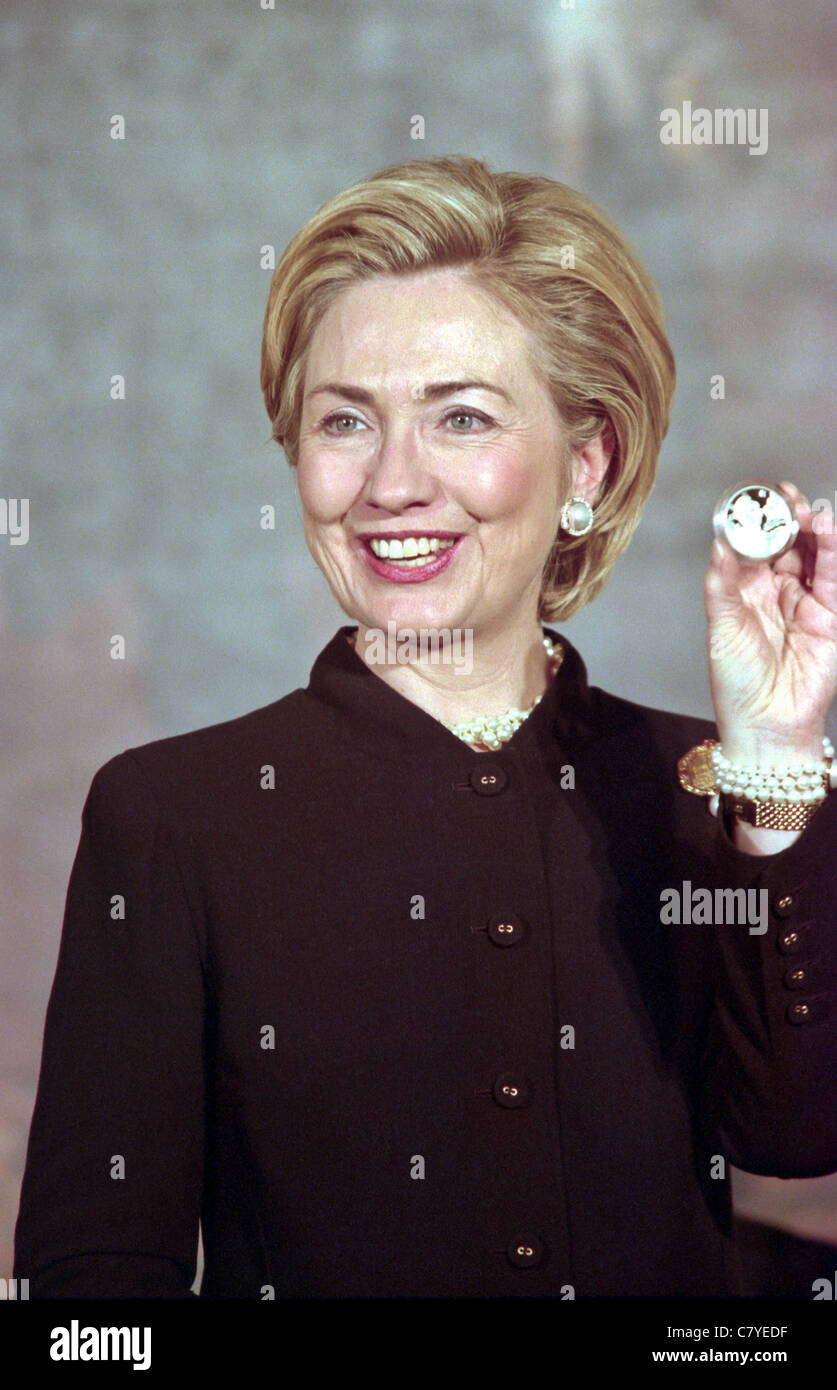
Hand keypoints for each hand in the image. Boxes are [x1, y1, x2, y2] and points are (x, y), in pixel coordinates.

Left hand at [704, 481, 836, 761]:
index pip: (756, 547)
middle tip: (785, 496)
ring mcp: (808, 602)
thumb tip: (718, 545)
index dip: (758, 521)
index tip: (756, 497)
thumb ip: (721, 586)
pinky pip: (834, 577)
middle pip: (790, 544)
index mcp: (747, 592)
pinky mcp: (832, 616)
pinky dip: (832, 552)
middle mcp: (779, 592)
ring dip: (814, 529)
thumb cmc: (737, 684)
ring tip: (807, 511)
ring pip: (816, 555)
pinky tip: (824, 531)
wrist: (767, 724)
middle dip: (789, 517)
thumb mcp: (722, 629)